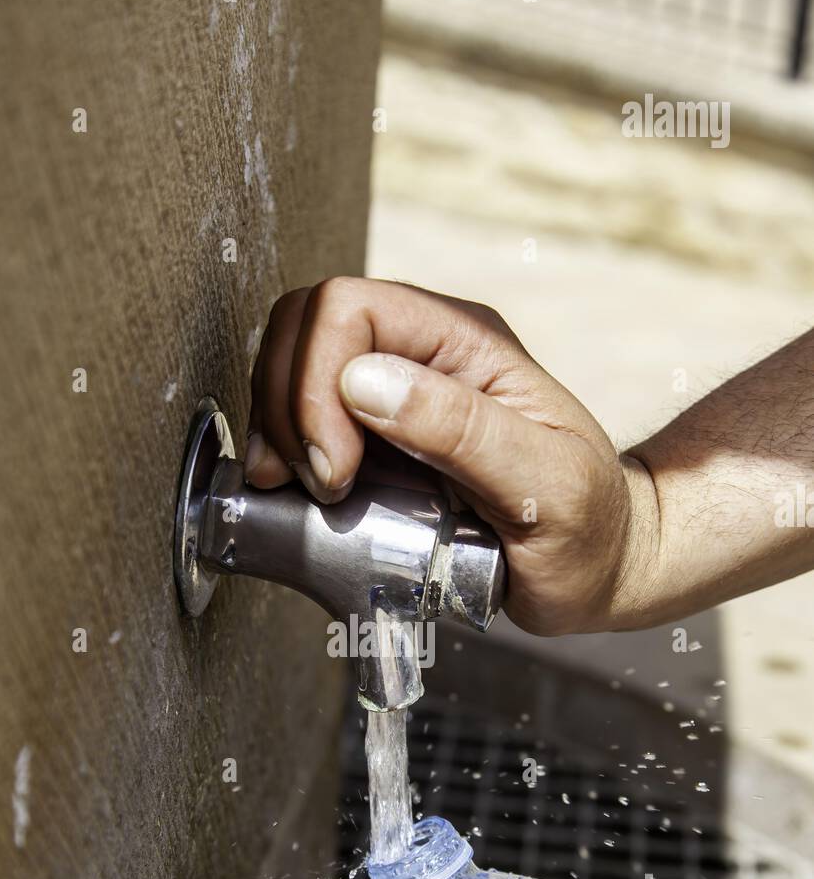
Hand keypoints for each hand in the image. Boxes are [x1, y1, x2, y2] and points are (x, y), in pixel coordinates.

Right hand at [246, 277, 653, 635]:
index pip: (348, 309)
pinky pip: (305, 421)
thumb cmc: (588, 532)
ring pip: (293, 367)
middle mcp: (424, 353)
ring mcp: (395, 393)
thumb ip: (464, 431)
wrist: (599, 569)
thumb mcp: (548, 486)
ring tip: (304, 492)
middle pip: (306, 326)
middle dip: (286, 402)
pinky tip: (301, 496)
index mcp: (465, 343)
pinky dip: (286, 453)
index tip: (332, 470)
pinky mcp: (375, 438)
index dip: (316, 383)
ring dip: (279, 428)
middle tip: (315, 482)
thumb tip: (364, 381)